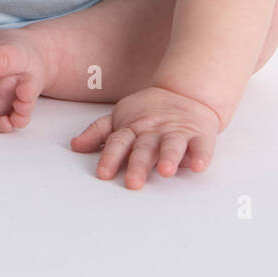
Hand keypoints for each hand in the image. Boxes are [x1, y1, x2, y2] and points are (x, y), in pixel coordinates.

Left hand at [70, 86, 220, 188]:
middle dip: (138, 165)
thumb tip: (75, 146)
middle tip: (133, 182)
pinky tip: (199, 166)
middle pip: (144, 148)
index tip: (103, 174)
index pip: (119, 142)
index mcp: (133, 128)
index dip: (110, 157)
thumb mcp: (121, 118)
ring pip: (172, 146)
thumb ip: (99, 132)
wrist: (186, 94)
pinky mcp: (199, 136)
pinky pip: (201, 146)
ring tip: (166, 171)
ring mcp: (177, 133)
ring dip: (169, 158)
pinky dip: (201, 155)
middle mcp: (154, 132)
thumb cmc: (149, 113)